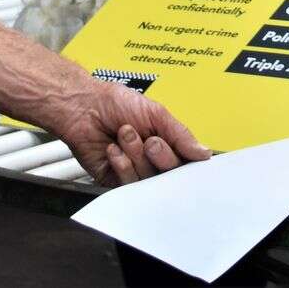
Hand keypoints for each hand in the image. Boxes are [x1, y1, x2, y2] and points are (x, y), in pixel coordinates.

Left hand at [53, 78, 210, 185]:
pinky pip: (127, 184)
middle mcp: (152, 159)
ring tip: (125, 135)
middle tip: (150, 140)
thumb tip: (204, 152)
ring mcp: (134, 171)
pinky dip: (122, 164)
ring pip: (149, 179)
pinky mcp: (115, 180)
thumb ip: (180, 134)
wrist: (83, 107)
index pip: (185, 161)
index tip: (180, 151)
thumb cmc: (115, 103)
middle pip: (170, 174)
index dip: (183, 158)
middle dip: (160, 155)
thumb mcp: (156, 113)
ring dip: (136, 155)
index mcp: (166, 142)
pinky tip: (113, 149)